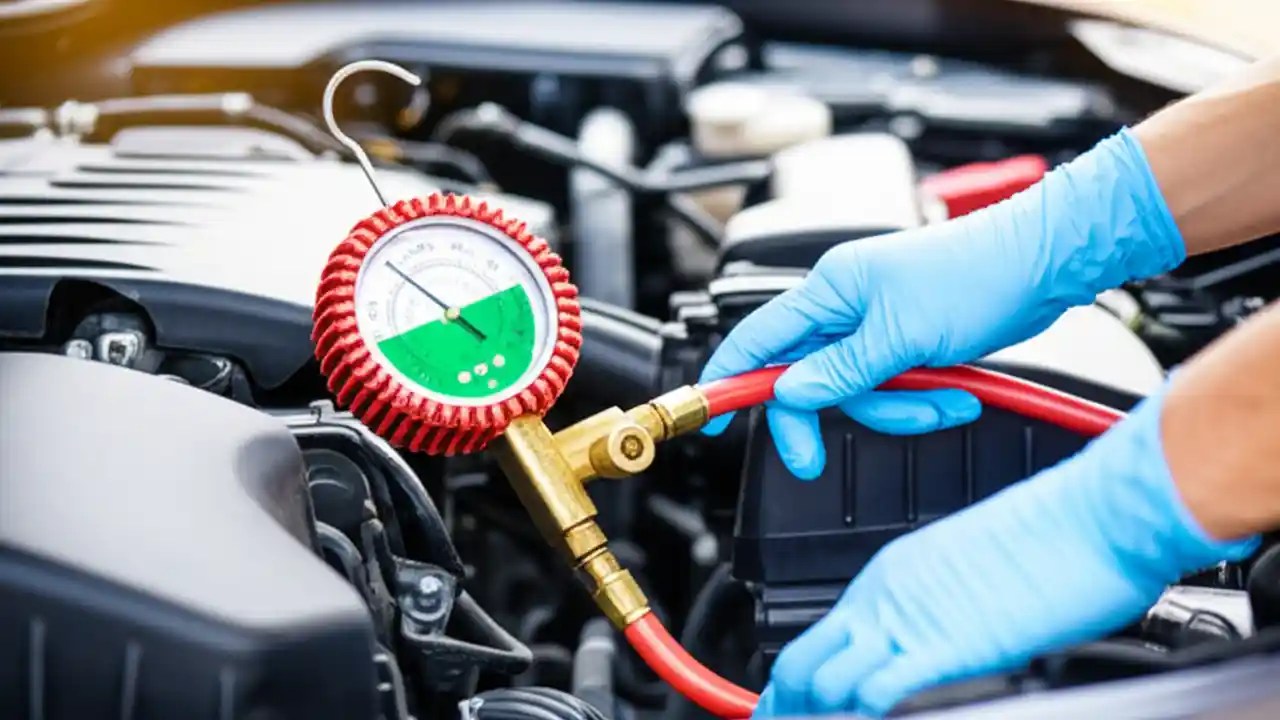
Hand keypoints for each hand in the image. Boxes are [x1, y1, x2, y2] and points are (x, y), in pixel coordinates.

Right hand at [701, 129, 1185, 478]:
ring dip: (896, 410)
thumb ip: (841, 371)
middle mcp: (844, 306)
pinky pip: (892, 387)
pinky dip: (921, 400)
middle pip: (805, 377)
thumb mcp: (902, 337)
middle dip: (821, 416)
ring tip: (943, 405)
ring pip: (854, 390)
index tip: (711, 419)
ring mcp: (876, 324)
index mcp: (828, 290)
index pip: (756, 339)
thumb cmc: (977, 275)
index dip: (728, 380)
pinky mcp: (908, 341)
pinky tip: (956, 397)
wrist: (1045, 262)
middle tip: (813, 459)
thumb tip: (791, 395)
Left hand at [755, 386, 1258, 717]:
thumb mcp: (973, 574)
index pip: (817, 639)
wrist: (1100, 513)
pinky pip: (872, 689)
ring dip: (812, 714)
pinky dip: (858, 714)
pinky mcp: (945, 645)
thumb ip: (938, 611)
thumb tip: (929, 647)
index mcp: (890, 575)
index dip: (791, 687)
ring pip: (818, 679)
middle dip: (783, 708)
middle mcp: (887, 593)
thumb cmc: (1060, 539)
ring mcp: (910, 618)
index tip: (784, 711)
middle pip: (799, 662)